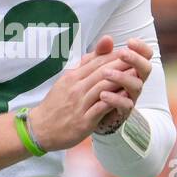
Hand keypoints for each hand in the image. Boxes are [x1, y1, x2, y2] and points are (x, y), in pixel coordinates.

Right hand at [29, 35, 130, 151]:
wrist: (40, 129)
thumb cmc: (56, 104)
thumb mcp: (67, 81)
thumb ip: (84, 65)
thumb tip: (99, 47)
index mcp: (72, 77)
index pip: (96, 62)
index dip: (114, 56)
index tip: (129, 51)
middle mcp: (76, 88)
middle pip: (101, 72)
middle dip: (120, 64)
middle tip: (137, 59)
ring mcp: (79, 104)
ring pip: (102, 88)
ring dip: (120, 80)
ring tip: (136, 75)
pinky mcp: (83, 121)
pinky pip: (100, 108)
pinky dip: (113, 101)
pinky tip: (126, 97)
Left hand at [94, 37, 153, 134]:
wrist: (90, 112)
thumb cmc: (97, 85)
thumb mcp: (95, 67)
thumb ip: (101, 54)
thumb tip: (107, 38)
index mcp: (132, 69)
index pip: (145, 56)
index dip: (142, 48)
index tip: (130, 41)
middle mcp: (136, 81)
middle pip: (146, 68)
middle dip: (135, 60)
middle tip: (122, 53)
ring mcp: (132, 97)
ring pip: (136, 86)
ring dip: (122, 77)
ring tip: (105, 74)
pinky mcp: (124, 111)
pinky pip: (125, 105)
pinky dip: (115, 99)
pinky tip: (103, 94)